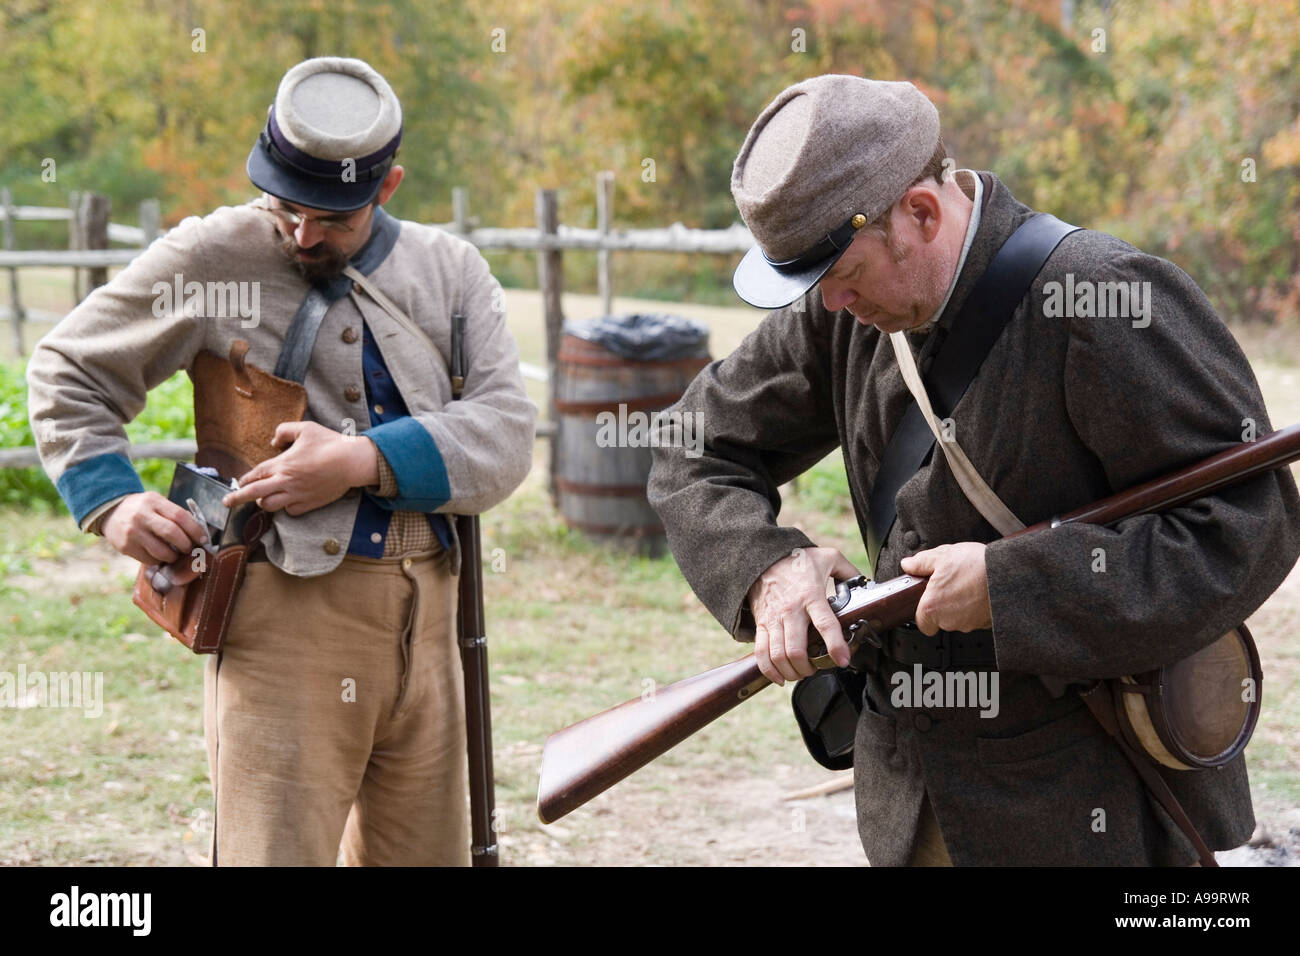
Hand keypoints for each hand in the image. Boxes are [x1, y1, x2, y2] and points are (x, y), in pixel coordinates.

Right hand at [101, 491, 208, 591]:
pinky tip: (159, 556)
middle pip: (172, 533)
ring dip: (173, 556)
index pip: (180, 516)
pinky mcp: (125, 546)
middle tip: (189, 549)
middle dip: (186, 545)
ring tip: (174, 554)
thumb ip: (174, 514)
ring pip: (161, 550)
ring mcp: (132, 532)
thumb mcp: (157, 503)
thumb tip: (199, 532)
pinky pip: (149, 559)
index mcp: (153, 501)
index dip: (195, 530)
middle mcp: (141, 515)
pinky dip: (159, 560)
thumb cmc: (142, 510)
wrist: (110, 512)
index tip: (203, 539)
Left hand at [221, 421, 377, 515]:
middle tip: (226, 503)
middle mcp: (286, 482)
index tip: (238, 482)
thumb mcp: (305, 428)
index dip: (244, 480)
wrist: (351, 462)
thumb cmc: (329, 443)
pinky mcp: (310, 504)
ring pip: (270, 506)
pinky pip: (291, 511)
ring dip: (264, 503)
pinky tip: (289, 501)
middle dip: (236, 499)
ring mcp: (297, 495)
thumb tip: (274, 442)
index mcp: (282, 464)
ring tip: (263, 499)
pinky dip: (287, 507)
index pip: (255, 475)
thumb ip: (283, 431)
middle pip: (254, 495)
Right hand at [748, 546, 861, 684]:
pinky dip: (769, 670)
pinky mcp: (761, 624)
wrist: (762, 557)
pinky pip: (761, 653)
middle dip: (808, 668)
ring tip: (801, 673)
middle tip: (817, 668)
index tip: (843, 660)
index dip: (835, 646)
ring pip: (778, 656)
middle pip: (796, 650)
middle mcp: (791, 610)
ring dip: (791, 671)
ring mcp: (773, 619)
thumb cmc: (798, 559)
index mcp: (811, 595)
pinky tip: (780, 678)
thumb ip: (849, 572)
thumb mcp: (828, 558)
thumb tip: (868, 585)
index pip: (825, 624)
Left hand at [899, 542, 991, 635]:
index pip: (921, 622)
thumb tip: (908, 564)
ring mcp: (969, 624)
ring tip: (967, 585)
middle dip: (943, 605)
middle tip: (950, 585)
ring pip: (958, 619)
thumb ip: (921, 562)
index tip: (929, 599)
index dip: (924, 611)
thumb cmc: (976, 566)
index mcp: (933, 606)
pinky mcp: (985, 624)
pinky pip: (975, 618)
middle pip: (940, 620)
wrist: (1007, 573)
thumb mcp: (943, 556)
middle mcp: (949, 620)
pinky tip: (979, 591)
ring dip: (960, 606)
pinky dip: (975, 608)